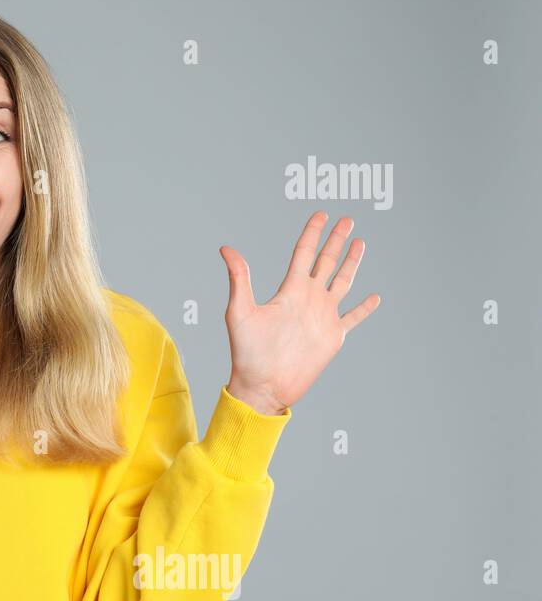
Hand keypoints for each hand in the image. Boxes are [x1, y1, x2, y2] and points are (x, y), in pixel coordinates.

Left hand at [218, 211, 380, 414]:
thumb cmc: (247, 352)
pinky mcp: (333, 336)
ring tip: (360, 243)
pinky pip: (353, 317)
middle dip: (337, 240)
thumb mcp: (239, 311)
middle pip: (326, 261)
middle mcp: (308, 299)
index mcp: (289, 290)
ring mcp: (322, 316)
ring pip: (342, 282)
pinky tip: (374, 297)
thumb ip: (239, 279)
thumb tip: (225, 248)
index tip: (322, 214)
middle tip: (347, 219)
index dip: (313, 233)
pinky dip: (364, 308)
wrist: (263, 385)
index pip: (304, 253)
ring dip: (352, 263)